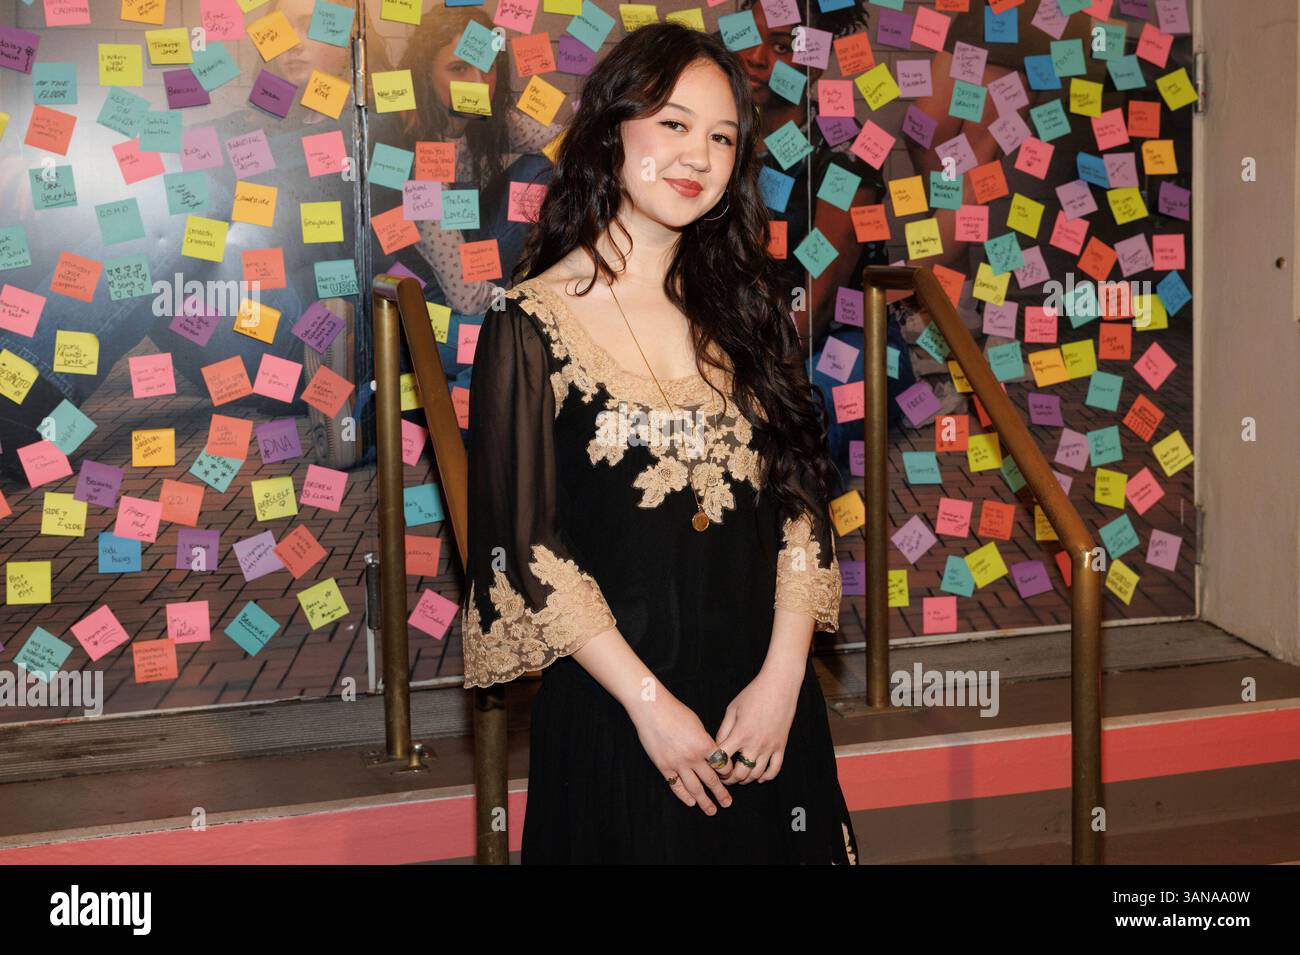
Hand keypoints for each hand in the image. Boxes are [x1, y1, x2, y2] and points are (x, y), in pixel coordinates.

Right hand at [628, 694, 733, 816]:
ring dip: (704, 801)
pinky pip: (676, 786)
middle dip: (721, 793)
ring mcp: (678, 764)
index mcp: (705, 744)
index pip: (722, 765)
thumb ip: (705, 741)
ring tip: (711, 810)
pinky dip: (684, 796)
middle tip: (727, 803)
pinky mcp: (664, 767)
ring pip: (695, 788)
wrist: (652, 709)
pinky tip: (691, 802)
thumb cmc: (676, 712)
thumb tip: (710, 754)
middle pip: (711, 780)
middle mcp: (693, 757)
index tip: (729, 777)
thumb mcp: (698, 724)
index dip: (728, 772)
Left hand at [713, 668, 801, 784]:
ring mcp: (770, 747)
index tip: (711, 766)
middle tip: (723, 777)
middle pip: (739, 773)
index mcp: (740, 734)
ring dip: (746, 779)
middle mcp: (755, 744)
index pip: (722, 759)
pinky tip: (759, 777)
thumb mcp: (732, 709)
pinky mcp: (781, 746)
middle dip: (729, 778)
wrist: (779, 686)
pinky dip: (766, 777)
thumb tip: (717, 747)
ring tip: (738, 777)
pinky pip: (775, 769)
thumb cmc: (753, 694)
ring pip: (756, 774)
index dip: (714, 766)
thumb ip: (723, 730)